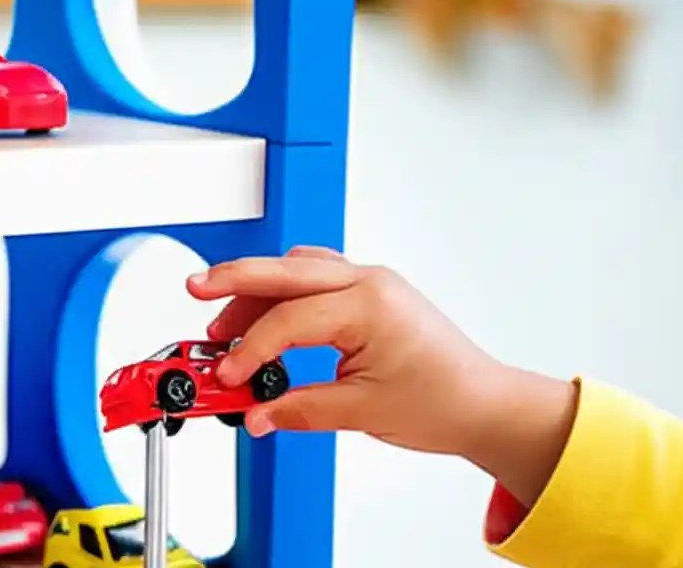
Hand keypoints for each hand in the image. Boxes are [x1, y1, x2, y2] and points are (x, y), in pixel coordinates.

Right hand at [186, 246, 577, 508]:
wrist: (485, 404)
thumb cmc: (444, 401)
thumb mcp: (363, 412)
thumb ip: (299, 409)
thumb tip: (257, 413)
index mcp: (370, 305)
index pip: (288, 320)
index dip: (250, 351)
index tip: (230, 378)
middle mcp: (369, 282)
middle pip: (286, 269)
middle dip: (235, 278)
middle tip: (197, 289)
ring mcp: (370, 283)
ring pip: (298, 269)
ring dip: (258, 287)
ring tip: (224, 319)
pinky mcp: (369, 294)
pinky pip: (315, 278)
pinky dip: (283, 292)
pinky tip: (263, 314)